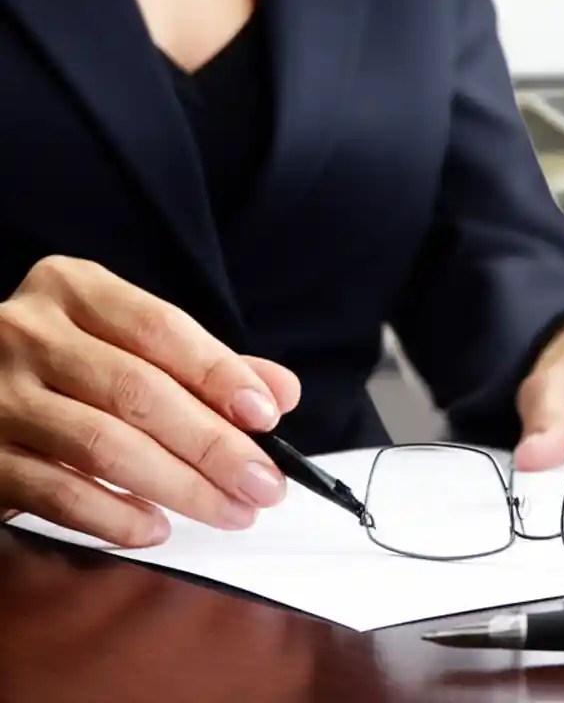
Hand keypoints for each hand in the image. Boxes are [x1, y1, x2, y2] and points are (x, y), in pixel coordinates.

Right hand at [0, 256, 299, 545]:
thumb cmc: (67, 369)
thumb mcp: (129, 346)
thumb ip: (204, 366)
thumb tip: (281, 392)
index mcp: (73, 290)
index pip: (161, 329)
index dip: (220, 374)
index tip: (267, 417)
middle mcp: (27, 333)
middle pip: (139, 392)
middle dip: (214, 445)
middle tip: (264, 484)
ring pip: (105, 446)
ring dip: (181, 487)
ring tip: (231, 511)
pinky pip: (59, 494)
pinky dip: (117, 518)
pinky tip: (157, 528)